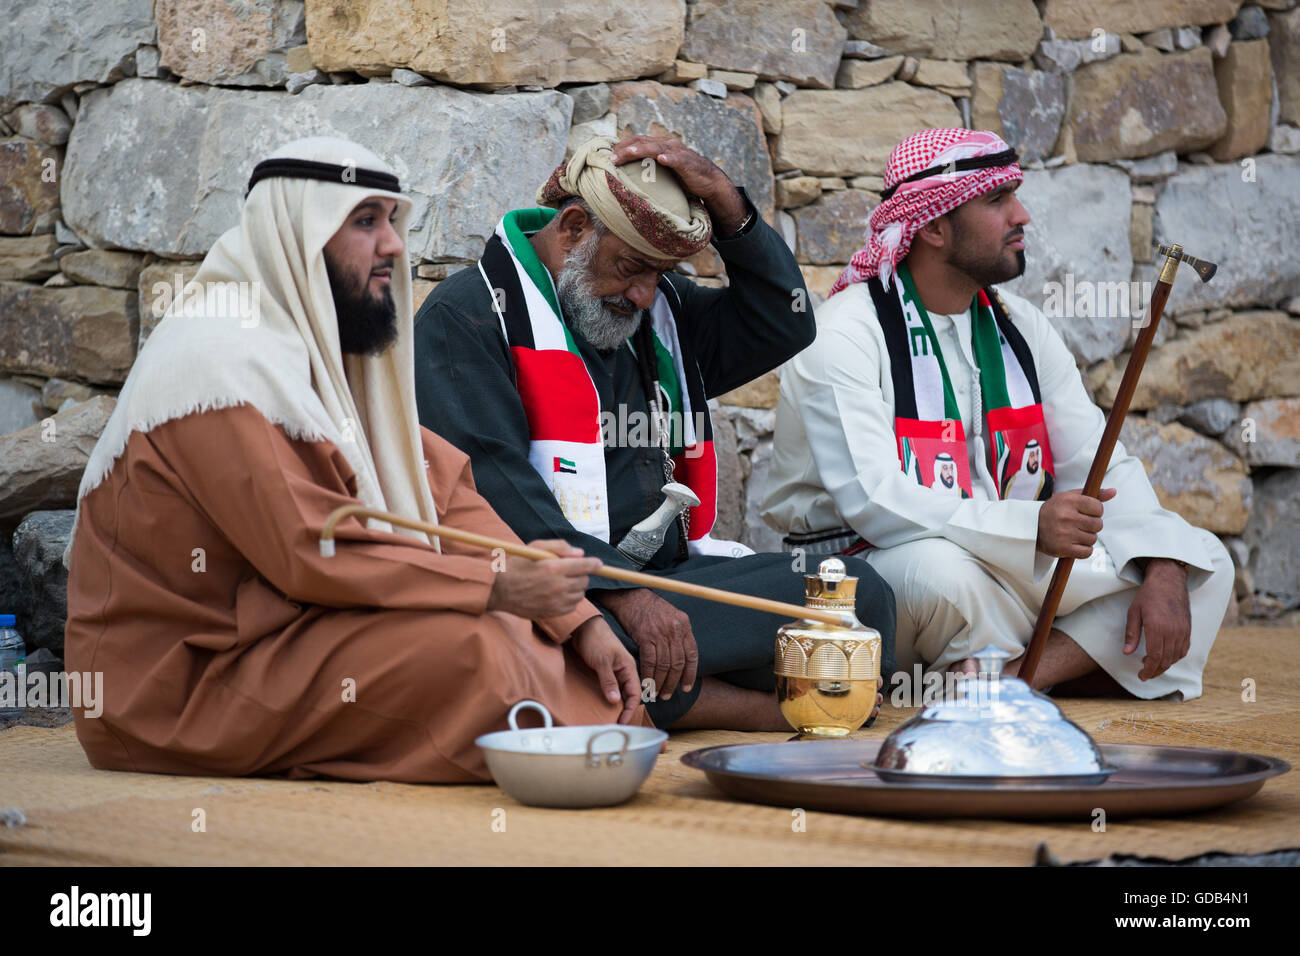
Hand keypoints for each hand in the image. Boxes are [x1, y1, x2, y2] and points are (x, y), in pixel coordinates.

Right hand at [486, 540, 601, 619]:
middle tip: (570, 571)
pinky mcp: (553, 612)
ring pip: (580, 594)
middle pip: (584, 581)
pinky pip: (572, 606)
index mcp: (554, 568)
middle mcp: (557, 586)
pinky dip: (570, 599)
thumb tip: (580, 553)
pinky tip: (558, 593)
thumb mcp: (535, 547)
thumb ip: (559, 546)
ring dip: (576, 587)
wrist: (499, 590)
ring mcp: (556, 602)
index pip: (584, 566)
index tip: (599, 563)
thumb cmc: (517, 565)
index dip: (594, 564)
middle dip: (581, 574)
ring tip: (563, 582)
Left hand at [570, 617, 642, 723]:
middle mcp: (624, 672)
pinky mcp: (604, 672)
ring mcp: (614, 672)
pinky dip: (607, 698)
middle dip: (624, 712)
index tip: (621, 723)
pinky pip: (609, 688)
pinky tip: (602, 706)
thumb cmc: (595, 639)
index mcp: (629, 668)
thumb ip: (609, 681)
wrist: (582, 625)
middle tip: (614, 726)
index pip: (635, 695)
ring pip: (619, 693)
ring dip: (616, 706)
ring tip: (608, 719)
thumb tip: (615, 702)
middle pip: (629, 696)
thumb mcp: (602, 661)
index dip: (630, 710)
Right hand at [594, 588, 698, 701]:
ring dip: (660, 682)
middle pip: (678, 663)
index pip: (691, 654)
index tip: (686, 687)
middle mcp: (674, 629)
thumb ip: (678, 634)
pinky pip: (649, 661)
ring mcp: (660, 632)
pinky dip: (648, 675)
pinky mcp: (644, 636)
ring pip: (664, 665)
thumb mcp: (671, 616)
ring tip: (656, 693)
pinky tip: (646, 683)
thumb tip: (681, 657)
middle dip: (673, 682)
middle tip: (667, 695)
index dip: (690, 674)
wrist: (630, 595)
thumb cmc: (650, 608)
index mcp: (684, 624)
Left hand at [609, 135, 747, 234]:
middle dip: (625, 149)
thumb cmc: (683, 178)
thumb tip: (624, 177)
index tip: (607, 155)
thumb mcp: (661, 172)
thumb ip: (646, 169)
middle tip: (611, 158)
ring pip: (656, 148)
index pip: (636, 141)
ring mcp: (678, 152)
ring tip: (628, 153)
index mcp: (659, 145)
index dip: (621, 146)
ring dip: (641, 150)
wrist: (708, 181)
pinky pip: (677, 159)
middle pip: (642, 142)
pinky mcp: (688, 162)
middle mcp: (667, 144)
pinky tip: (661, 159)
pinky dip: (669, 158)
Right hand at [1036, 487, 1116, 558]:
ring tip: (1075, 534)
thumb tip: (1113, 491)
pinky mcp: (1062, 548)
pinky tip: (1075, 544)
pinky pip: (1087, 552)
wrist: (1031, 527)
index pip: (1098, 507)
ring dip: (1087, 538)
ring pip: (1093, 539)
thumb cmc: (1055, 510)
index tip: (1087, 512)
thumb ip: (1093, 494)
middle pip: (1098, 524)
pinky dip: (1084, 550)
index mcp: (1068, 501)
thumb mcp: (1070, 497)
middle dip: (1093, 525)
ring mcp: (1064, 533)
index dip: (1096, 511)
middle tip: (1081, 524)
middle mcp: (1066, 517)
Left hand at [1125, 559, 1191, 680]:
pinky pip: (1183, 649)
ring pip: (1175, 657)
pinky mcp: (1188, 629)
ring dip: (1164, 665)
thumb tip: (1127, 653)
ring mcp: (1183, 631)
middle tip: (1145, 675)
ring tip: (1152, 665)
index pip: (1154, 657)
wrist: (1168, 580)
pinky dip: (1175, 657)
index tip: (1141, 676)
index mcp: (1157, 628)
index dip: (1148, 670)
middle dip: (1155, 671)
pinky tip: (1165, 657)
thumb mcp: (1134, 612)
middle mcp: (1173, 632)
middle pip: (1166, 660)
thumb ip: (1131, 634)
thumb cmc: (1148, 595)